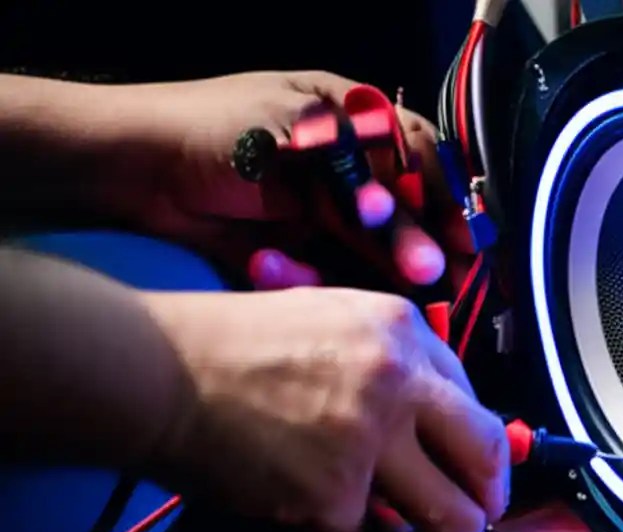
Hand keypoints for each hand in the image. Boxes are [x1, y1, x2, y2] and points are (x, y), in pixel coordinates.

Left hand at [125, 71, 467, 284]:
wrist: (130, 169)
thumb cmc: (211, 131)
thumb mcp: (297, 140)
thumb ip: (361, 180)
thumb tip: (415, 228)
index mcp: (350, 118)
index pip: (421, 157)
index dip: (445, 199)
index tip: (461, 240)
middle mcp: (342, 164)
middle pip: (407, 208)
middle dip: (424, 243)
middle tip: (444, 277)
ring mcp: (319, 209)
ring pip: (374, 248)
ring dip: (384, 269)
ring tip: (400, 291)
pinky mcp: (295, 250)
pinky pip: (331, 272)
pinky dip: (323, 281)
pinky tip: (296, 273)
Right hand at [144, 287, 508, 531]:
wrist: (160, 371)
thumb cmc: (237, 344)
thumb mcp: (333, 318)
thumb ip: (397, 360)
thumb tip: (447, 418)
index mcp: (404, 330)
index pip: (476, 402)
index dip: (479, 448)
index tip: (477, 472)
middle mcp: (399, 382)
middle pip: (485, 461)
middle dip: (487, 502)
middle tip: (476, 520)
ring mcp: (367, 441)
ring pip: (439, 516)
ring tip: (406, 531)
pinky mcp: (331, 495)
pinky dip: (342, 530)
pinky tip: (310, 504)